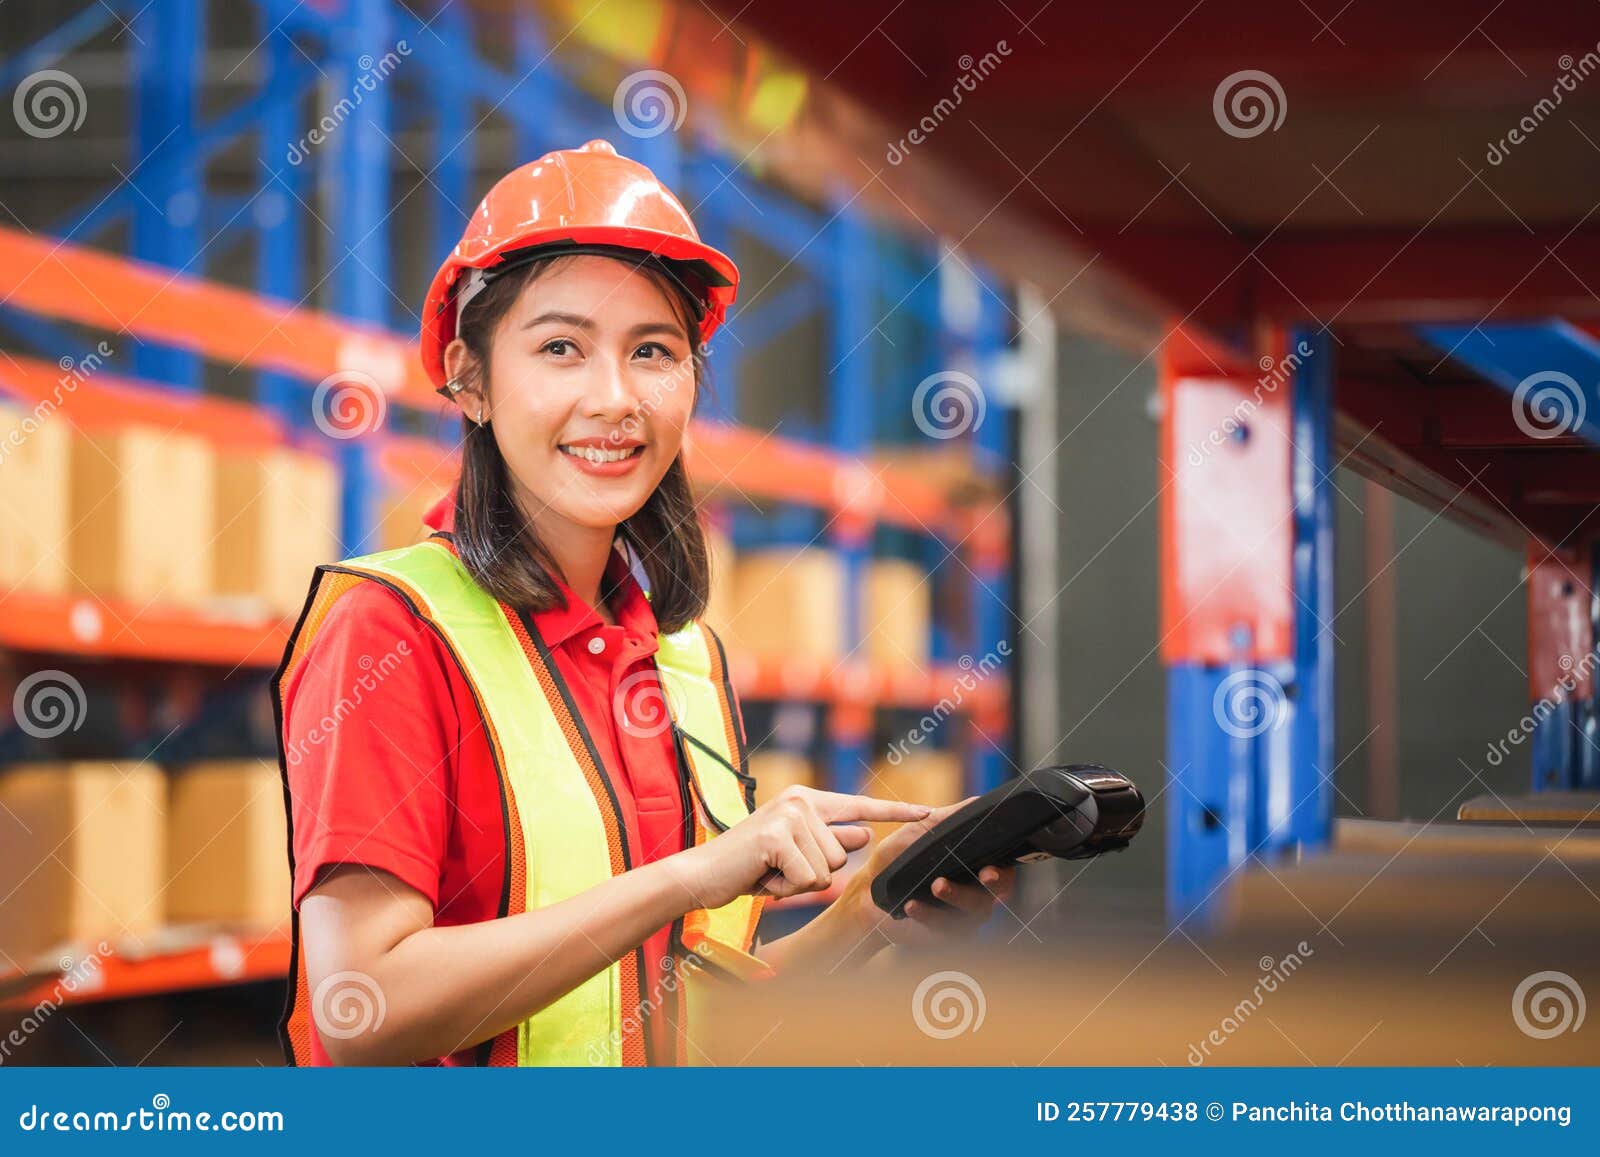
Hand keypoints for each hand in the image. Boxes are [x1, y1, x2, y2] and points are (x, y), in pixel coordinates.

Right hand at [672, 786, 931, 909]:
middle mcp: (802, 801)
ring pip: (828, 870)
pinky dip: (785, 890)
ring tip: (769, 872)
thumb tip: (867, 834)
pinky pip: (808, 880)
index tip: (929, 814)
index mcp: (807, 800)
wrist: (701, 876)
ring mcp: (790, 815)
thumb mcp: (796, 854)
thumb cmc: (749, 868)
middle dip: (814, 874)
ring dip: (799, 884)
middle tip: (778, 870)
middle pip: (844, 855)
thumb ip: (830, 841)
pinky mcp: (779, 836)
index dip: (898, 814)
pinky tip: (762, 878)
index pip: (861, 807)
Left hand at [837, 798, 1016, 946]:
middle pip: (997, 891)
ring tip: (936, 885)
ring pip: (973, 910)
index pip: (1004, 866)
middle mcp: (976, 892)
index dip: (1004, 868)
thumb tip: (977, 801)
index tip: (992, 866)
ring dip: (957, 896)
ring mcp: (962, 916)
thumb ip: (948, 818)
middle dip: (993, 884)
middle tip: (983, 875)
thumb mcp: (920, 832)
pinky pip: (944, 928)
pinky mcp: (945, 935)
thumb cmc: (897, 858)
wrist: (868, 892)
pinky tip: (912, 906)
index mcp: (975, 866)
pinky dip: (928, 915)